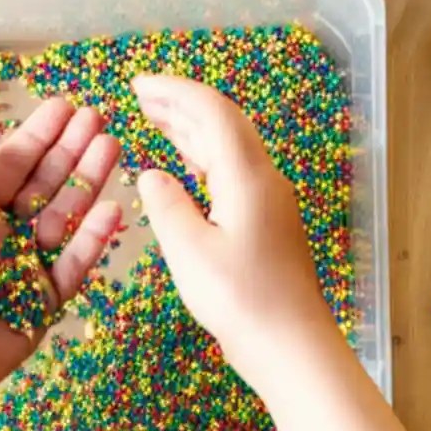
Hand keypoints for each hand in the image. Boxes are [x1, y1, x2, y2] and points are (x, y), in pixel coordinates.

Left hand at [0, 99, 121, 408]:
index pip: (9, 168)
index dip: (36, 138)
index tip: (63, 108)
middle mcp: (3, 236)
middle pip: (44, 185)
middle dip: (70, 151)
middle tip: (99, 118)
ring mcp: (27, 267)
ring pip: (64, 218)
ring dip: (88, 184)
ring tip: (112, 148)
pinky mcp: (45, 302)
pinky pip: (73, 266)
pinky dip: (92, 240)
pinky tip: (111, 210)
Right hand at [132, 75, 338, 376]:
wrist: (293, 347)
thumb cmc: (241, 301)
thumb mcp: (190, 253)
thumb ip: (167, 206)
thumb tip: (151, 173)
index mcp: (247, 177)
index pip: (211, 113)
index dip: (174, 92)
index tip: (137, 84)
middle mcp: (264, 180)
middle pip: (224, 124)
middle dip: (182, 105)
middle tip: (141, 97)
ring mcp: (270, 202)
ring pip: (230, 148)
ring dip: (193, 130)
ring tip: (157, 121)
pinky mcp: (269, 224)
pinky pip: (234, 174)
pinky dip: (205, 159)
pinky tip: (187, 168)